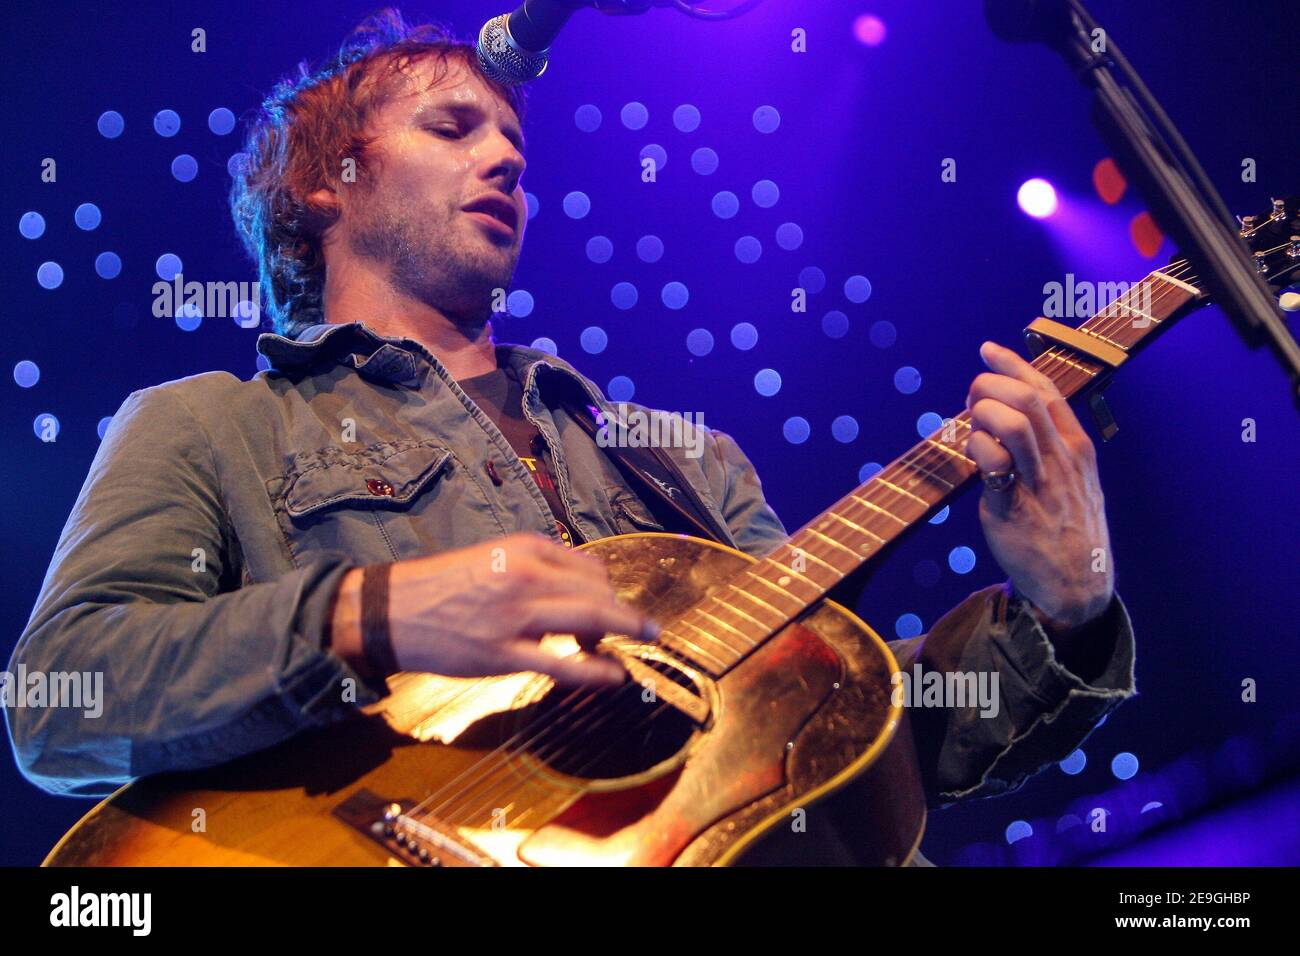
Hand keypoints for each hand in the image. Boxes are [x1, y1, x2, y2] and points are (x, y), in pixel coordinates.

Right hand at [331, 533, 653, 684]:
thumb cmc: (441, 585)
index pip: (589, 567)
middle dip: (625, 613)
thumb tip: (576, 586)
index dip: (608, 589)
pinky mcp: (503, 655)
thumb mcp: (493, 556)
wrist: (391, 610)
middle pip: (599, 592)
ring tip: (632, 645)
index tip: (611, 605)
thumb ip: (535, 567)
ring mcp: (516, 617)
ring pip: (590, 620)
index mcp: (525, 549)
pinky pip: (563, 664)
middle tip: (637, 628)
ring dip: (622, 633)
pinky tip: (613, 676)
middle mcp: (526, 577)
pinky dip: (597, 672)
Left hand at [965, 341, 1113, 627]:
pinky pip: (993, 465)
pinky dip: (976, 450)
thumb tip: (1010, 417)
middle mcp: (1060, 459)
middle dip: (990, 386)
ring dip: (982, 414)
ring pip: (1013, 423)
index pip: (1046, 391)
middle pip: (1026, 398)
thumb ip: (1047, 448)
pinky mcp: (1013, 508)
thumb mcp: (1072, 480)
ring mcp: (1039, 483)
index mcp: (1075, 448)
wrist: (1076, 583)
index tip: (988, 351)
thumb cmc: (1066, 527)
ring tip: (973, 428)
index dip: (1013, 365)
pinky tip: (974, 458)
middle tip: (972, 399)